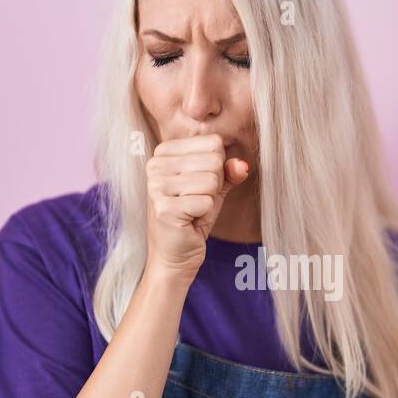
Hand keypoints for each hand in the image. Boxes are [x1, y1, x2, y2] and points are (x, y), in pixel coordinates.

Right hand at [144, 133, 248, 278]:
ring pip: (211, 181)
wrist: (174, 254)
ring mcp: (156, 186)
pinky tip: (189, 222)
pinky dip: (204, 215)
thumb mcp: (213, 188)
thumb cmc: (192, 217)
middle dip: (214, 186)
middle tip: (196, 202)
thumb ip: (228, 172)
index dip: (217, 169)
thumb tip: (242, 165)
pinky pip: (206, 202)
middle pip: (214, 160)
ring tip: (192, 211)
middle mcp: (155, 165)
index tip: (199, 186)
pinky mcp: (164, 208)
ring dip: (209, 201)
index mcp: (164, 152)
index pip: (213, 143)